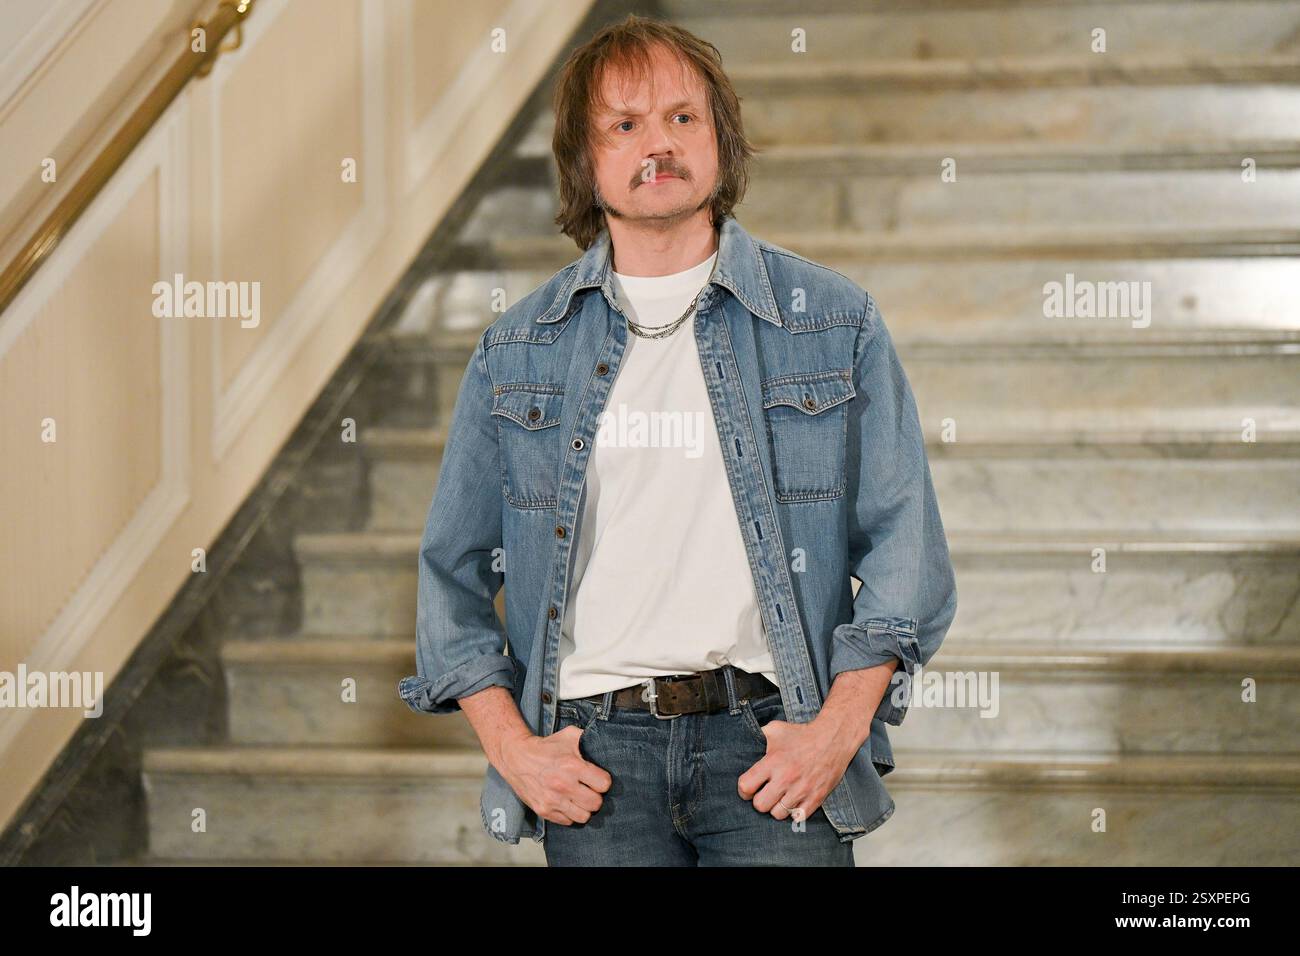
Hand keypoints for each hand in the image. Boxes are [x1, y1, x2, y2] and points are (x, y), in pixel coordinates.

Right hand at [499, 726, 611, 825]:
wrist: (517, 757)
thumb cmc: (546, 747)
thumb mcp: (569, 735)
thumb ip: (588, 740)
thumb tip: (605, 745)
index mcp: (572, 766)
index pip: (604, 784)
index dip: (603, 781)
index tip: (597, 778)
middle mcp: (563, 785)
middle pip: (596, 803)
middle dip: (596, 796)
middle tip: (589, 789)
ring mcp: (552, 800)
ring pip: (583, 817)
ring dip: (584, 808)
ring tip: (579, 797)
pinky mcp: (544, 811)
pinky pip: (568, 821)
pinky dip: (570, 814)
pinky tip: (566, 802)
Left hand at [737, 714, 858, 823]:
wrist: (833, 738)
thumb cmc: (802, 734)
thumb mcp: (776, 729)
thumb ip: (759, 736)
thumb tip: (746, 739)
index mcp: (773, 762)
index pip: (746, 786)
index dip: (743, 790)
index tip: (749, 788)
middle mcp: (785, 778)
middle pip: (760, 805)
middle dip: (760, 800)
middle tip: (765, 793)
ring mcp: (801, 790)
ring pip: (777, 814)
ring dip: (776, 807)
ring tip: (780, 797)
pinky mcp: (816, 798)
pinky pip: (797, 818)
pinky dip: (793, 813)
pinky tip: (794, 801)